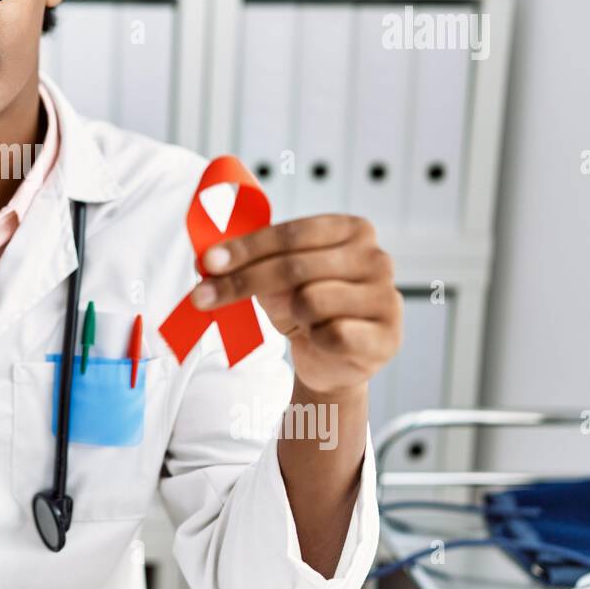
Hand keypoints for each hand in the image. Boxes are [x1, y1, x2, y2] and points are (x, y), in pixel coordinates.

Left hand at [190, 214, 401, 394]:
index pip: (290, 233)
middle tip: (202, 297)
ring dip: (292, 314)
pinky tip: (321, 339)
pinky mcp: (387, 337)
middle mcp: (376, 258)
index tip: (209, 262)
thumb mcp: (275, 276)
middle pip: (293, 266)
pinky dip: (315, 339)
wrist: (333, 359)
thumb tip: (207, 260)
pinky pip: (331, 334)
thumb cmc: (305, 307)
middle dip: (242, 282)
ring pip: (310, 301)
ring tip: (301, 320)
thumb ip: (250, 260)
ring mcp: (386, 297)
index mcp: (352, 230)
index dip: (246, 248)